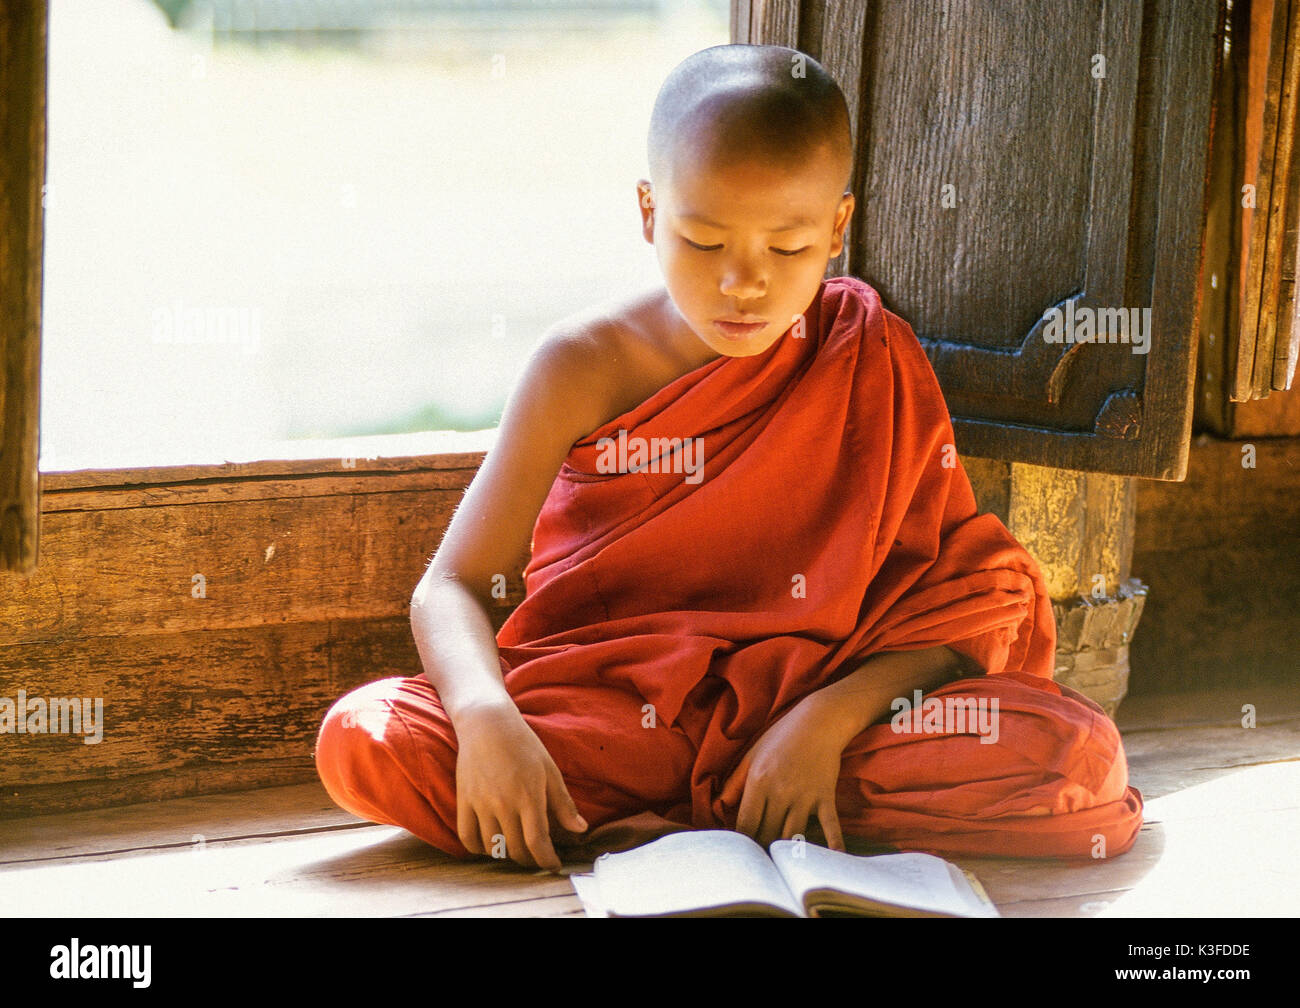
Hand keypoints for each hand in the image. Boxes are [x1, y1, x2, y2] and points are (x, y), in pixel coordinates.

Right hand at [453, 703, 586, 871]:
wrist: (487, 724)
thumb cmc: (523, 745)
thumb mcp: (550, 770)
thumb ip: (563, 803)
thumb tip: (580, 830)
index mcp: (529, 796)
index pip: (537, 843)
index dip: (547, 860)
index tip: (554, 865)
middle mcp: (504, 804)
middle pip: (516, 850)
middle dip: (530, 860)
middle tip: (538, 856)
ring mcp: (481, 803)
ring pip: (493, 847)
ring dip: (506, 854)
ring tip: (516, 848)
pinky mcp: (464, 800)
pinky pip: (467, 837)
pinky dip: (478, 848)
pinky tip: (490, 844)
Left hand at [720, 693, 848, 851]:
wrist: (819, 721)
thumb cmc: (781, 736)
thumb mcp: (752, 754)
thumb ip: (735, 782)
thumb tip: (720, 805)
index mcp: (758, 782)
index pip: (746, 823)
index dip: (741, 841)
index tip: (740, 851)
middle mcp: (780, 792)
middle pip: (767, 833)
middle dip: (761, 848)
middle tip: (758, 860)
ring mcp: (805, 797)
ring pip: (792, 835)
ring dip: (785, 851)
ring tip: (779, 864)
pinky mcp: (825, 797)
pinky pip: (830, 826)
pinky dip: (833, 844)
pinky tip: (833, 860)